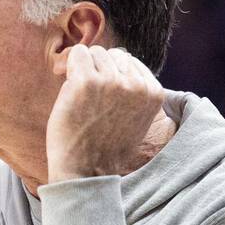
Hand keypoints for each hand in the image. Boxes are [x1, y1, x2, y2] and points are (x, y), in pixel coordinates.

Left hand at [45, 45, 164, 181]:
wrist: (86, 172)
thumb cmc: (107, 148)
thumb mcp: (137, 120)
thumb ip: (136, 92)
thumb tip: (123, 58)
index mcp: (154, 93)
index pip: (131, 63)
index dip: (115, 77)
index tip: (107, 100)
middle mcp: (137, 85)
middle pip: (114, 55)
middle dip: (101, 72)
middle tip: (94, 102)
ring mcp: (112, 82)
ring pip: (95, 53)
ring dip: (85, 71)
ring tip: (84, 100)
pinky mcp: (86, 81)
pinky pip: (78, 54)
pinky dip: (71, 67)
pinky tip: (72, 90)